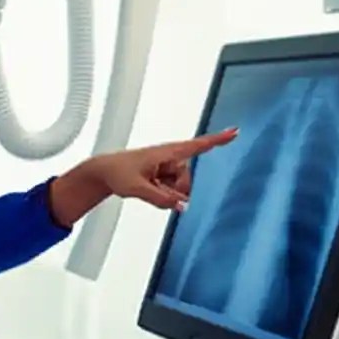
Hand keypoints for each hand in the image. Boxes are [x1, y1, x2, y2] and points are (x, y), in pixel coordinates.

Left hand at [89, 127, 237, 210]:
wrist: (103, 172)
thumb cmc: (117, 172)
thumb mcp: (137, 188)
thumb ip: (160, 199)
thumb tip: (181, 206)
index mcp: (166, 153)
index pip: (196, 146)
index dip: (216, 140)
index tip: (235, 132)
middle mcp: (169, 158)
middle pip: (187, 179)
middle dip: (177, 190)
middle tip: (155, 190)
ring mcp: (166, 167)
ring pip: (180, 188)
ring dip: (169, 193)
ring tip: (148, 188)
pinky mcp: (163, 176)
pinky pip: (172, 191)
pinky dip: (164, 194)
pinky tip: (150, 190)